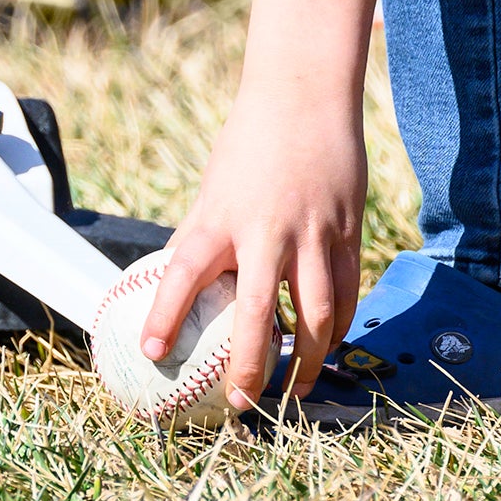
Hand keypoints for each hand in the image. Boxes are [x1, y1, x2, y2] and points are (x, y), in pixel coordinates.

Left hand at [141, 81, 365, 410]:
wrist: (305, 96)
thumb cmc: (250, 144)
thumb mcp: (213, 189)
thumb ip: (201, 238)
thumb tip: (176, 289)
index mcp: (221, 217)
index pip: (184, 272)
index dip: (166, 314)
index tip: (152, 354)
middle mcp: (266, 230)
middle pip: (258, 312)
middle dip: (250, 367)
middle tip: (240, 404)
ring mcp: (313, 233)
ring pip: (317, 314)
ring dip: (307, 361)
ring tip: (295, 392)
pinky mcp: (348, 231)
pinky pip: (347, 293)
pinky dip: (339, 326)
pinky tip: (329, 345)